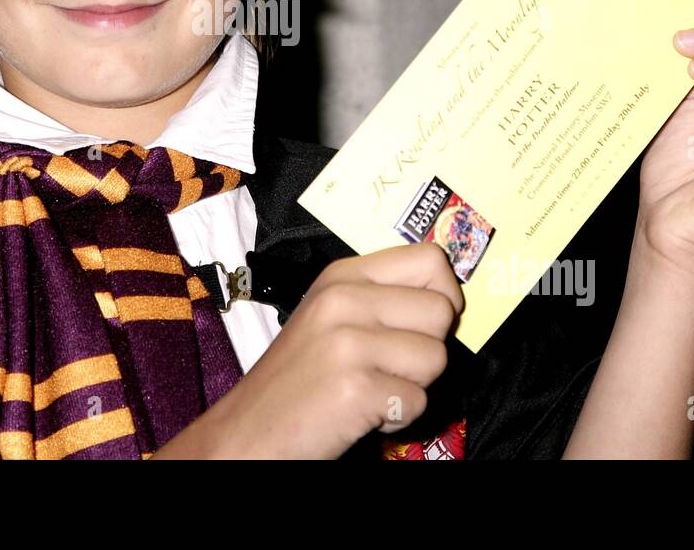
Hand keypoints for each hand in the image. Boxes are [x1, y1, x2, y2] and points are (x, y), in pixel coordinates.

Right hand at [153, 243, 461, 458]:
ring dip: (411, 385)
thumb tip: (448, 299)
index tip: (420, 323)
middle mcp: (343, 300)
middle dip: (425, 349)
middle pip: (441, 311)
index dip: (442, 296)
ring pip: (436, 359)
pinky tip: (358, 412)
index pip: (430, 260)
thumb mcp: (330, 317)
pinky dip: (396, 418)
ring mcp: (347, 343)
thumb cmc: (296, 381)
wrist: (246, 433)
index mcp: (341, 276)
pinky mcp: (355, 388)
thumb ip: (380, 299)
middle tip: (383, 367)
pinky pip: (418, 402)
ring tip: (368, 388)